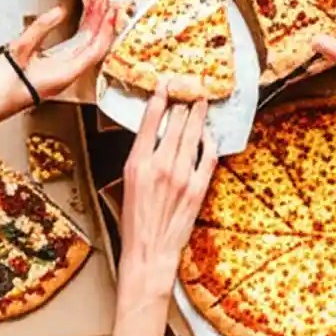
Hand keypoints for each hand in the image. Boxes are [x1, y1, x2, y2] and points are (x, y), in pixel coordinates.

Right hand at [0, 0, 116, 124]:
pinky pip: (73, 54)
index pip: (95, 48)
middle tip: (106, 1)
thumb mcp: (18, 50)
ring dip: (90, 29)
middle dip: (101, 24)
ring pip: (83, 51)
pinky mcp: (49, 76)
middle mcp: (65, 78)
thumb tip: (60, 11)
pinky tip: (79, 27)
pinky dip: (79, 37)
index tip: (113, 9)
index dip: (106, 28)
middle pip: (92, 49)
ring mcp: (58, 78)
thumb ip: (40, 28)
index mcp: (64, 74)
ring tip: (95, 8)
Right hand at [120, 83, 216, 289]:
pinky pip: (207, 155)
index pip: (150, 120)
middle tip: (189, 87)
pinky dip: (208, 140)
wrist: (149, 250)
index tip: (165, 85)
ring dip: (198, 113)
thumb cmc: (134, 220)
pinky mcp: (198, 187)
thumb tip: (153, 134)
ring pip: (193, 133)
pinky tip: (207, 133)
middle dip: (183, 101)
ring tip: (201, 100)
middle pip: (176, 121)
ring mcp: (182, 175)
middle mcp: (160, 164)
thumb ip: (140, 157)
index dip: (160, 98)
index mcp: (137, 163)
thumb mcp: (127, 182)